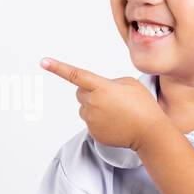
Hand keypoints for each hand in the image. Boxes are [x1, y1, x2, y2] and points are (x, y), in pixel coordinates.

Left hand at [41, 57, 168, 151]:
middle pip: (80, 92)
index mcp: (102, 87)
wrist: (149, 132)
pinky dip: (99, 121)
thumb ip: (109, 83)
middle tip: (110, 98)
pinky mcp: (93, 132)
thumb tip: (96, 90)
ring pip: (84, 108)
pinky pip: (90, 122)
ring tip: (116, 112)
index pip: (75, 75)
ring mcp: (91, 119)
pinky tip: (115, 122)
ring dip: (95, 107)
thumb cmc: (143, 105)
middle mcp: (93, 103)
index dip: (58, 67)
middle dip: (90, 92)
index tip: (43, 61)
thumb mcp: (129, 83)